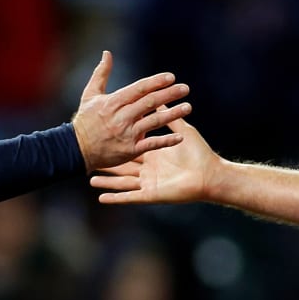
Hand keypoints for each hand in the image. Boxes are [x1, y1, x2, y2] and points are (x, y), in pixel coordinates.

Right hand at [71, 51, 191, 170]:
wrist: (75, 149)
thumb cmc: (85, 120)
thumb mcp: (90, 95)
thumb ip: (101, 73)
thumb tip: (107, 53)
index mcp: (113, 102)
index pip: (138, 89)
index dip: (155, 82)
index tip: (171, 77)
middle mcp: (121, 117)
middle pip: (149, 103)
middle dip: (169, 94)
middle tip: (185, 88)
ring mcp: (126, 134)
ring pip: (153, 121)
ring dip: (172, 114)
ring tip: (187, 107)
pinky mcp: (130, 150)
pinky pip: (151, 144)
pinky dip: (166, 140)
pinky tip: (180, 136)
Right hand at [89, 107, 217, 204]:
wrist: (210, 176)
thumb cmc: (199, 153)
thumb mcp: (183, 131)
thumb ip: (169, 116)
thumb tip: (160, 100)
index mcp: (153, 155)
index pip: (131, 146)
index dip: (118, 140)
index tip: (103, 133)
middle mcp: (148, 169)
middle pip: (122, 166)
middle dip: (106, 162)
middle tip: (88, 156)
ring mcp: (148, 183)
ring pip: (121, 182)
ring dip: (106, 181)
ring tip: (89, 179)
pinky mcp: (150, 194)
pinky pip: (130, 197)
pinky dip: (116, 198)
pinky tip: (101, 199)